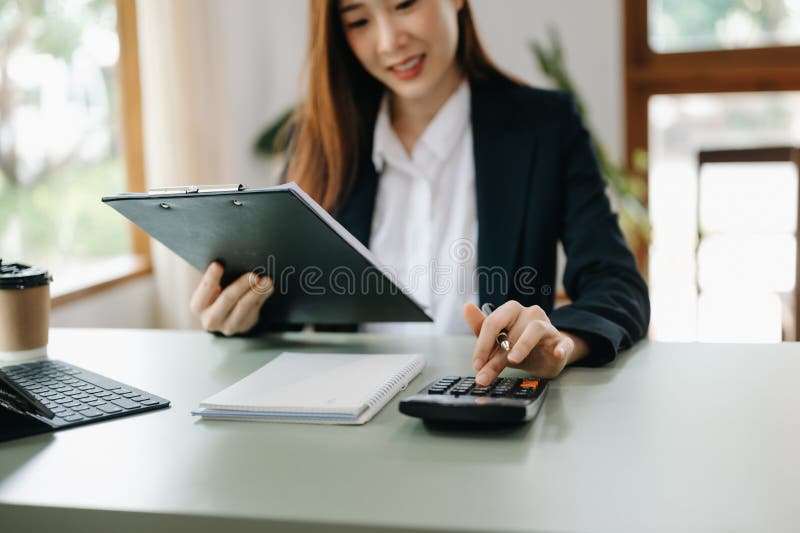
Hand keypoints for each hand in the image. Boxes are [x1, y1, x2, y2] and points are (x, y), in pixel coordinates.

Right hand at [189, 262, 273, 335]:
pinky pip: (255, 309)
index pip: (204, 291)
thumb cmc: (216, 293)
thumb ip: (214, 277)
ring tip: (266, 281)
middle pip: (227, 299)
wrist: (225, 316)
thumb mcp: (210, 288)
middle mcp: (210, 319)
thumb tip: (227, 258)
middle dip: (241, 285)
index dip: (210, 277)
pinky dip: (262, 296)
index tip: (218, 265)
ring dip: (256, 292)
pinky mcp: (244, 326)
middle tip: (253, 275)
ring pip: (244, 306)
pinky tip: (268, 287)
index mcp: (198, 307)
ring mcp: (228, 326)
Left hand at [463, 301, 588, 385]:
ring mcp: (547, 326)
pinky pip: (563, 342)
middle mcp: (529, 313)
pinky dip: (561, 347)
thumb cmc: (519, 345)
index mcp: (511, 311)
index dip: (482, 344)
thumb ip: (480, 328)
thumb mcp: (497, 341)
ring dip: (523, 345)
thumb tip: (466, 306)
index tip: (476, 364)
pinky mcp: (561, 341)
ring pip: (535, 329)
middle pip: (511, 328)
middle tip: (487, 371)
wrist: (545, 356)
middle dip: (497, 353)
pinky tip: (556, 353)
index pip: (493, 322)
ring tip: (513, 360)